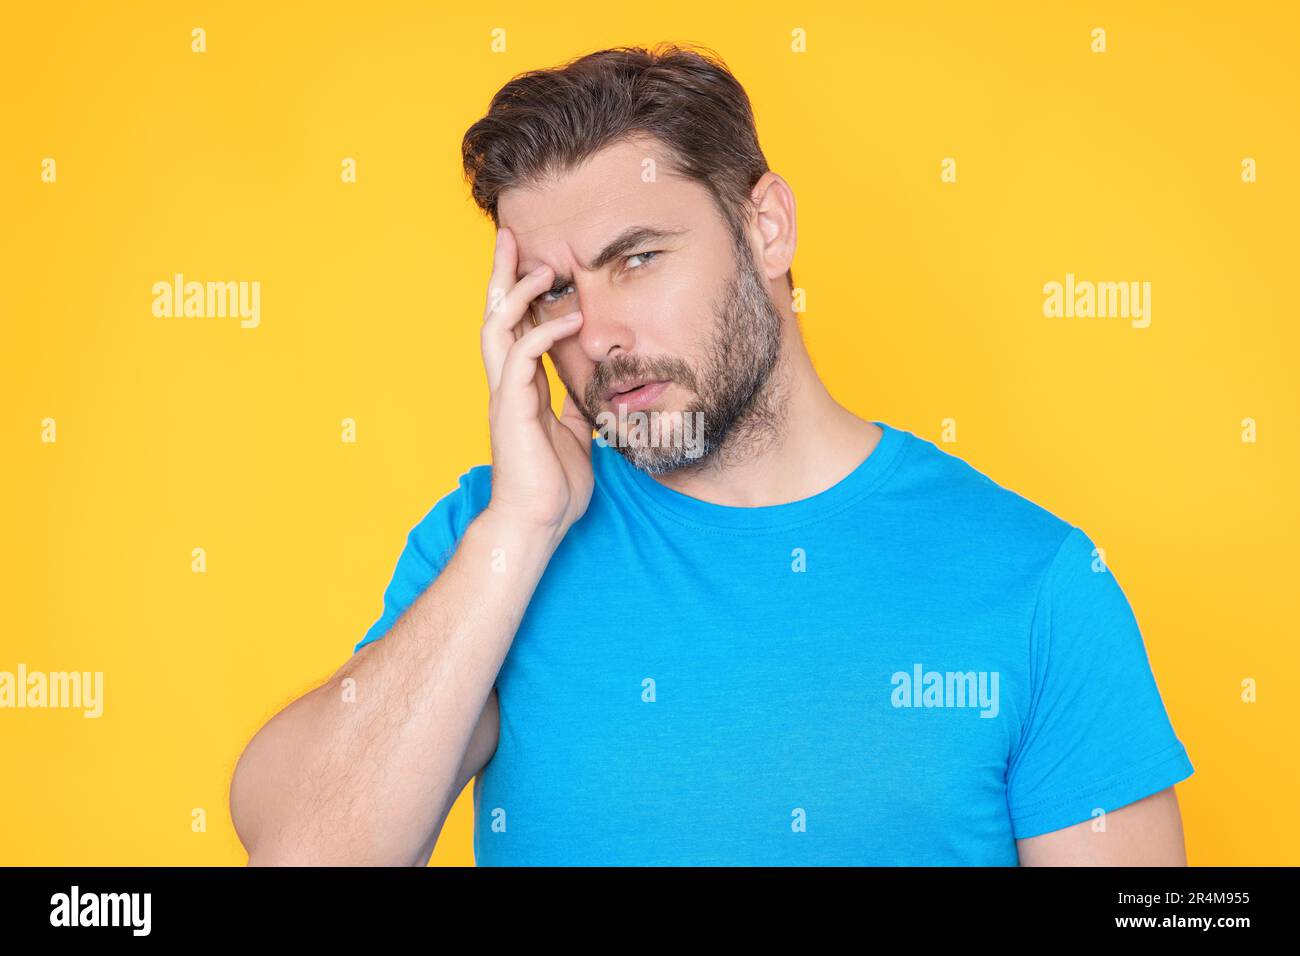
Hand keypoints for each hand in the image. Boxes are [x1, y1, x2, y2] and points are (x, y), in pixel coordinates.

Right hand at [479, 226, 592, 537]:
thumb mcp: (575, 437)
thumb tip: (594, 390)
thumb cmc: (554, 487)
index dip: (519, 294)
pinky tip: (566, 319)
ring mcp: (505, 396)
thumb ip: (577, 408)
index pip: (514, 328)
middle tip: (508, 236)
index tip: (529, 260)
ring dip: (517, 294)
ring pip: (498, 328)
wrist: (537, 524)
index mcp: (521, 389)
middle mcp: (507, 386)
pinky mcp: (511, 409)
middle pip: (495, 316)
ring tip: (540, 268)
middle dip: (502, 275)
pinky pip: (523, 358)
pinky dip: (542, 333)